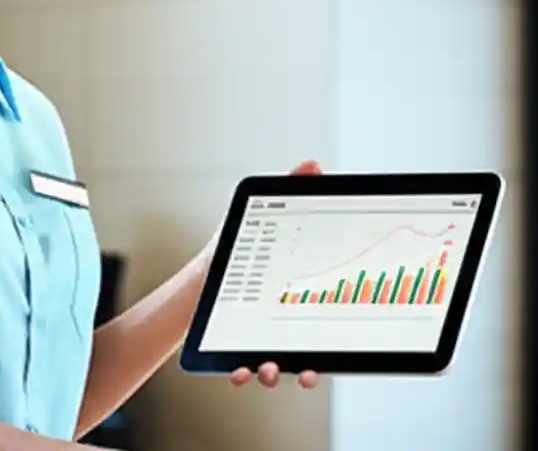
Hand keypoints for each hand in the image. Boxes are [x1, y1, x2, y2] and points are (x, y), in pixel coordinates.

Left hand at [229, 159, 322, 389]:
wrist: (201, 276)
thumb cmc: (238, 252)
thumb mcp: (266, 219)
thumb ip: (293, 193)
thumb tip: (312, 165)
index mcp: (302, 298)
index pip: (327, 320)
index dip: (336, 340)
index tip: (331, 348)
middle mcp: (287, 326)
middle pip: (307, 352)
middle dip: (309, 366)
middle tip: (306, 369)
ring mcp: (262, 339)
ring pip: (278, 364)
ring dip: (276, 372)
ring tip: (268, 370)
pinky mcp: (237, 347)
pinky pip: (245, 366)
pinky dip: (244, 372)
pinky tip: (238, 372)